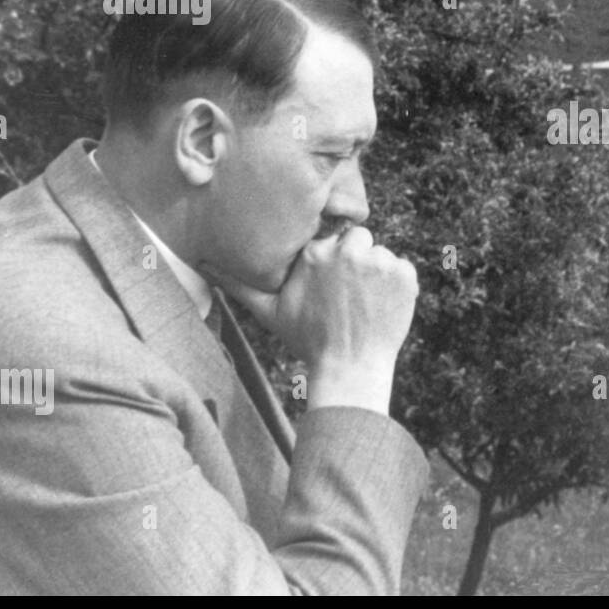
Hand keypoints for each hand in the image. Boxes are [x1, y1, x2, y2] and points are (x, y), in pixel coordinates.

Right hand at [202, 227, 417, 414]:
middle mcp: (347, 251)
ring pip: (381, 254)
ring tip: (366, 304)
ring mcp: (379, 262)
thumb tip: (203, 264)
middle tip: (350, 294)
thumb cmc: (308, 340)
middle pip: (359, 240)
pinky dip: (398, 285)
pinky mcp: (404, 275)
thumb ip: (239, 284)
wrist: (350, 368)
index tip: (333, 285)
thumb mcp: (270, 312)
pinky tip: (383, 307)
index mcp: (315, 253)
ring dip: (377, 273)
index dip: (333, 261)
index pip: (331, 240)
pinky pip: (403, 268)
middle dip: (356, 260)